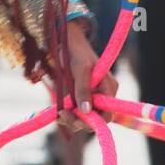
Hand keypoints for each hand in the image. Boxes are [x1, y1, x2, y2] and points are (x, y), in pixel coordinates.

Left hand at [55, 18, 118, 132]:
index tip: (79, 121)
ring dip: (70, 118)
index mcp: (108, 89)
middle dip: (80, 120)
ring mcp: (87, 96)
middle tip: (63, 115)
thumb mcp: (82, 68)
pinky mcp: (75, 96)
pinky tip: (57, 111)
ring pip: (81, 116)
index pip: (107, 114)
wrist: (65, 42)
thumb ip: (83, 89)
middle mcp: (100, 95)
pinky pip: (72, 110)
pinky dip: (65, 112)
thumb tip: (86, 110)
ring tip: (59, 113)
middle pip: (94, 118)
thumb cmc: (77, 51)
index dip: (95, 121)